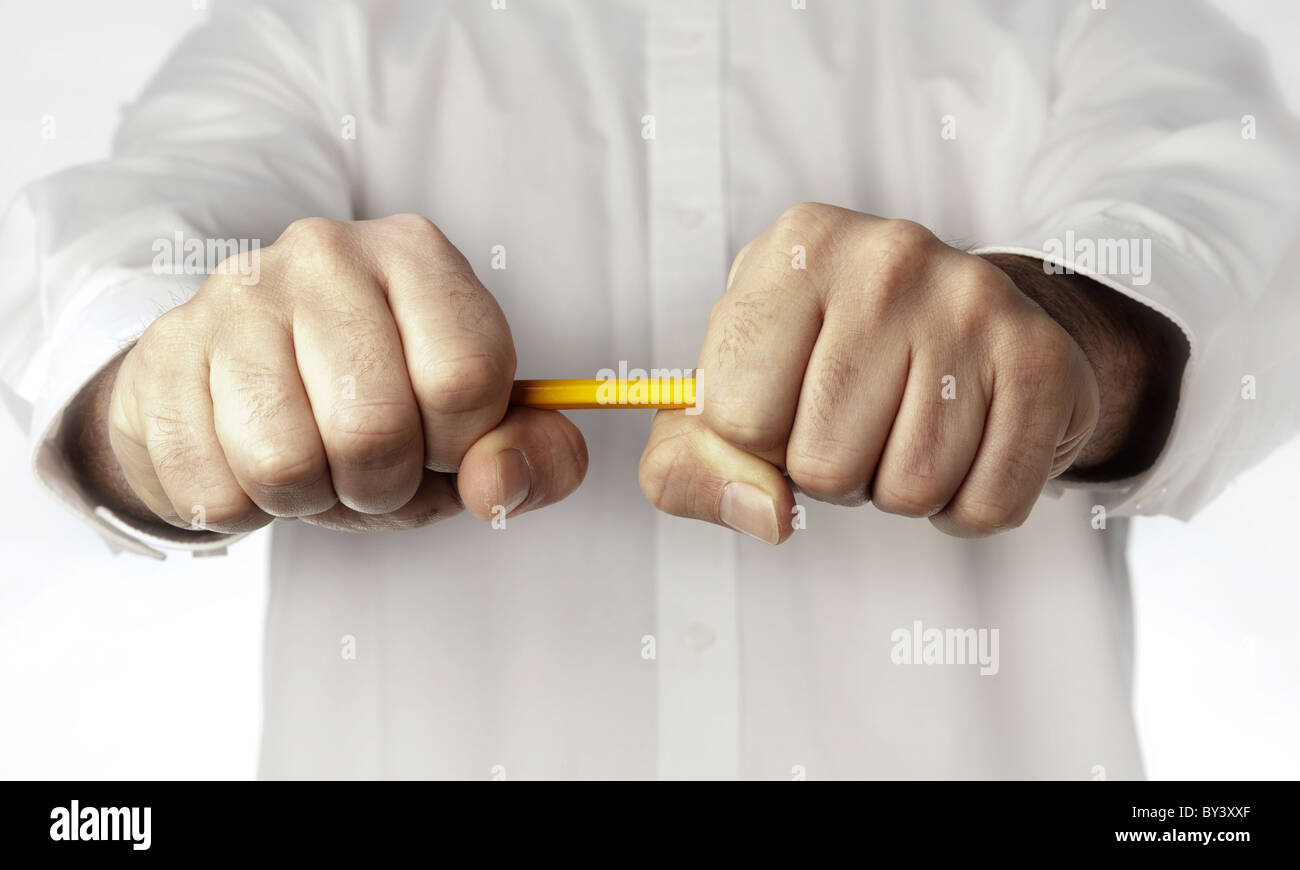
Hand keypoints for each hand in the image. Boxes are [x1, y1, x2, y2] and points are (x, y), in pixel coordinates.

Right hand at [86, 214, 586, 532]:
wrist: (238, 385)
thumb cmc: (371, 405)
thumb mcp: (470, 430)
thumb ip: (529, 458)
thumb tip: (497, 487)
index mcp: (419, 256)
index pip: (465, 379)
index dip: (459, 444)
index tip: (440, 439)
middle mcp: (327, 254)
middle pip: (375, 429)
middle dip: (382, 483)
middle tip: (368, 463)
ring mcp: (236, 297)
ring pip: (285, 464)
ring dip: (307, 498)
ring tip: (309, 459)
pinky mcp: (165, 353)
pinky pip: (215, 490)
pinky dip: (244, 507)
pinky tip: (247, 458)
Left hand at [638, 203, 1102, 541]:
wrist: (958, 317)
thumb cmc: (822, 356)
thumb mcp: (730, 388)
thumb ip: (689, 464)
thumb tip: (765, 514)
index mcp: (794, 248)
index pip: (737, 418)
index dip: (756, 445)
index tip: (784, 405)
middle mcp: (887, 258)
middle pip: (824, 464)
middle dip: (831, 474)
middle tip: (857, 421)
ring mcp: (972, 303)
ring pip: (910, 490)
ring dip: (899, 490)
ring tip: (907, 425)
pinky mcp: (1040, 359)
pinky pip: (987, 505)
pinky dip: (966, 506)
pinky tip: (963, 446)